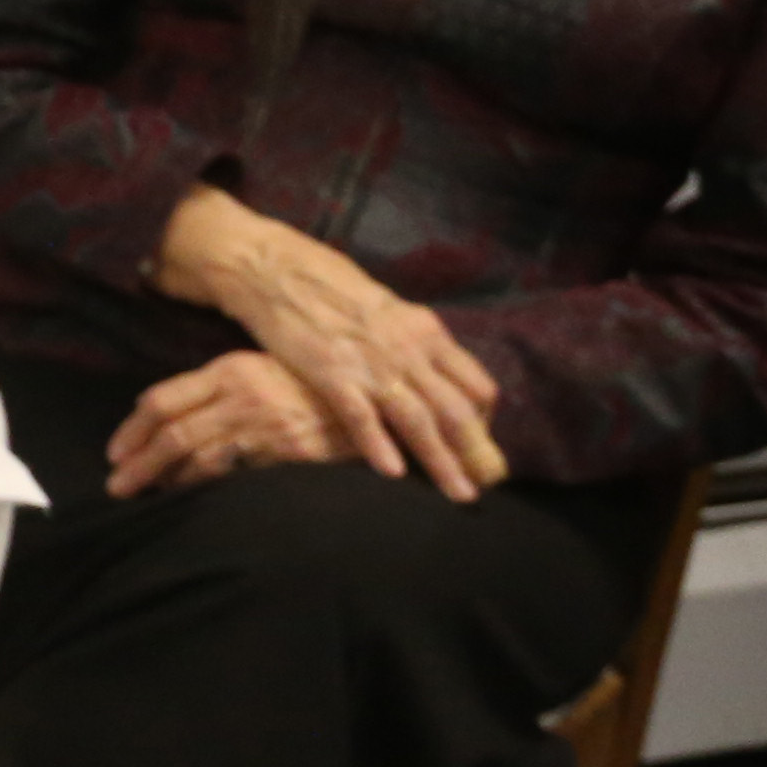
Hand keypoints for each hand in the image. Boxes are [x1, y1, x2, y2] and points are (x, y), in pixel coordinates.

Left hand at [105, 350, 346, 499]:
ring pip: (198, 458)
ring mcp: (266, 426)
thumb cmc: (304, 385)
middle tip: (117, 486)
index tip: (114, 452)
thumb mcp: (255, 369)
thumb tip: (154, 411)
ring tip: (146, 495)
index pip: (162, 400)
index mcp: (229, 370)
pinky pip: (234, 476)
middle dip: (139, 464)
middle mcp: (243, 396)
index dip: (131, 429)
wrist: (368, 399)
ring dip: (166, 480)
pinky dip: (205, 488)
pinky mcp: (288, 454)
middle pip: (173, 434)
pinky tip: (190, 496)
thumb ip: (209, 387)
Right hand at [150, 183, 508, 500]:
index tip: (480, 446)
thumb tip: (436, 373)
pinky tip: (392, 472)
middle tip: (484, 487)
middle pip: (455, 410)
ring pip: (419, 420)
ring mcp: (372, 364)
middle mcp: (410, 351)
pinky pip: (362, 417)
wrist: (281, 273)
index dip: (484, 421)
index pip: (476, 385)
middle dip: (474, 454)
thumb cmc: (335, 291)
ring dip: (441, 461)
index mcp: (428, 334)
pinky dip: (379, 446)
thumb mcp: (391, 311)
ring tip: (457, 493)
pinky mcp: (333, 374)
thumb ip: (416, 343)